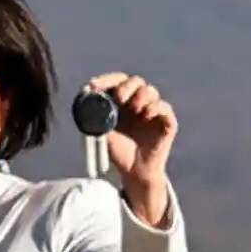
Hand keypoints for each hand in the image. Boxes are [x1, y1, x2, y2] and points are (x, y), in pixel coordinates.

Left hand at [85, 72, 177, 219]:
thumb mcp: (101, 131)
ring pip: (150, 91)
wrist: (134, 171)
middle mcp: (138, 102)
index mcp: (122, 102)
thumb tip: (84, 97)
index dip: (107, 80)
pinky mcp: (166, 122)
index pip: (117, 81)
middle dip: (126, 87)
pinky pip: (165, 107)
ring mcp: (153, 111)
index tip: (94, 86)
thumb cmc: (117, 150)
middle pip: (135, 81)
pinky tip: (146, 115)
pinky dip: (156, 107)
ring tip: (135, 110)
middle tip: (119, 99)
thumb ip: (94, 115)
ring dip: (141, 96)